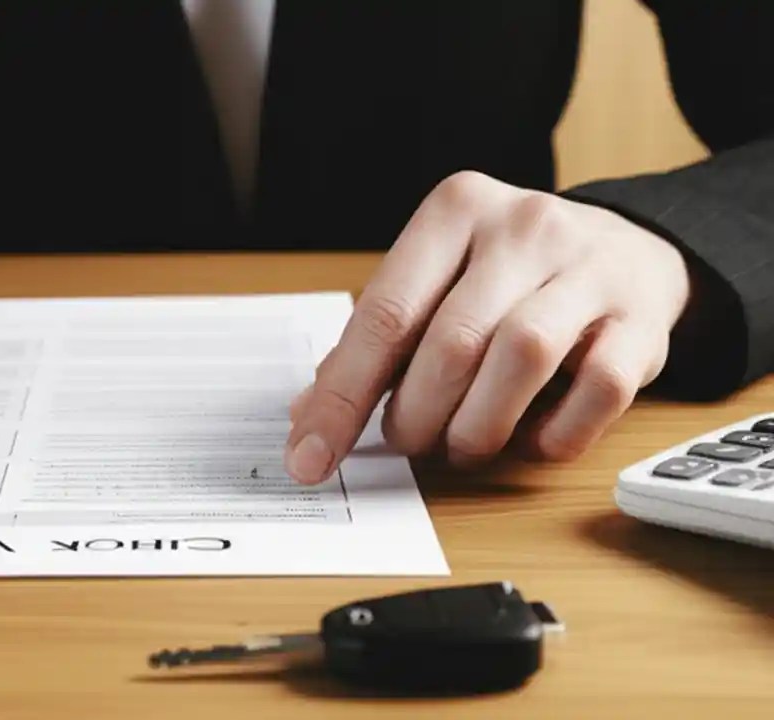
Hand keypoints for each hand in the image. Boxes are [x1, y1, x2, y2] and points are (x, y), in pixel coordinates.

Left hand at [285, 171, 691, 482]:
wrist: (628, 247)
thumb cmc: (508, 277)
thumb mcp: (437, 283)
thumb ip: (375, 344)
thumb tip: (309, 422)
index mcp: (454, 211)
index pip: (383, 313)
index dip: (342, 397)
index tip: (310, 456)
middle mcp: (522, 227)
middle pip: (451, 341)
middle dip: (416, 416)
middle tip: (408, 442)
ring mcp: (589, 267)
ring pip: (521, 359)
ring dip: (479, 427)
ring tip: (462, 445)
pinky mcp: (643, 317)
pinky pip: (599, 389)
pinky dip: (555, 434)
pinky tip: (532, 441)